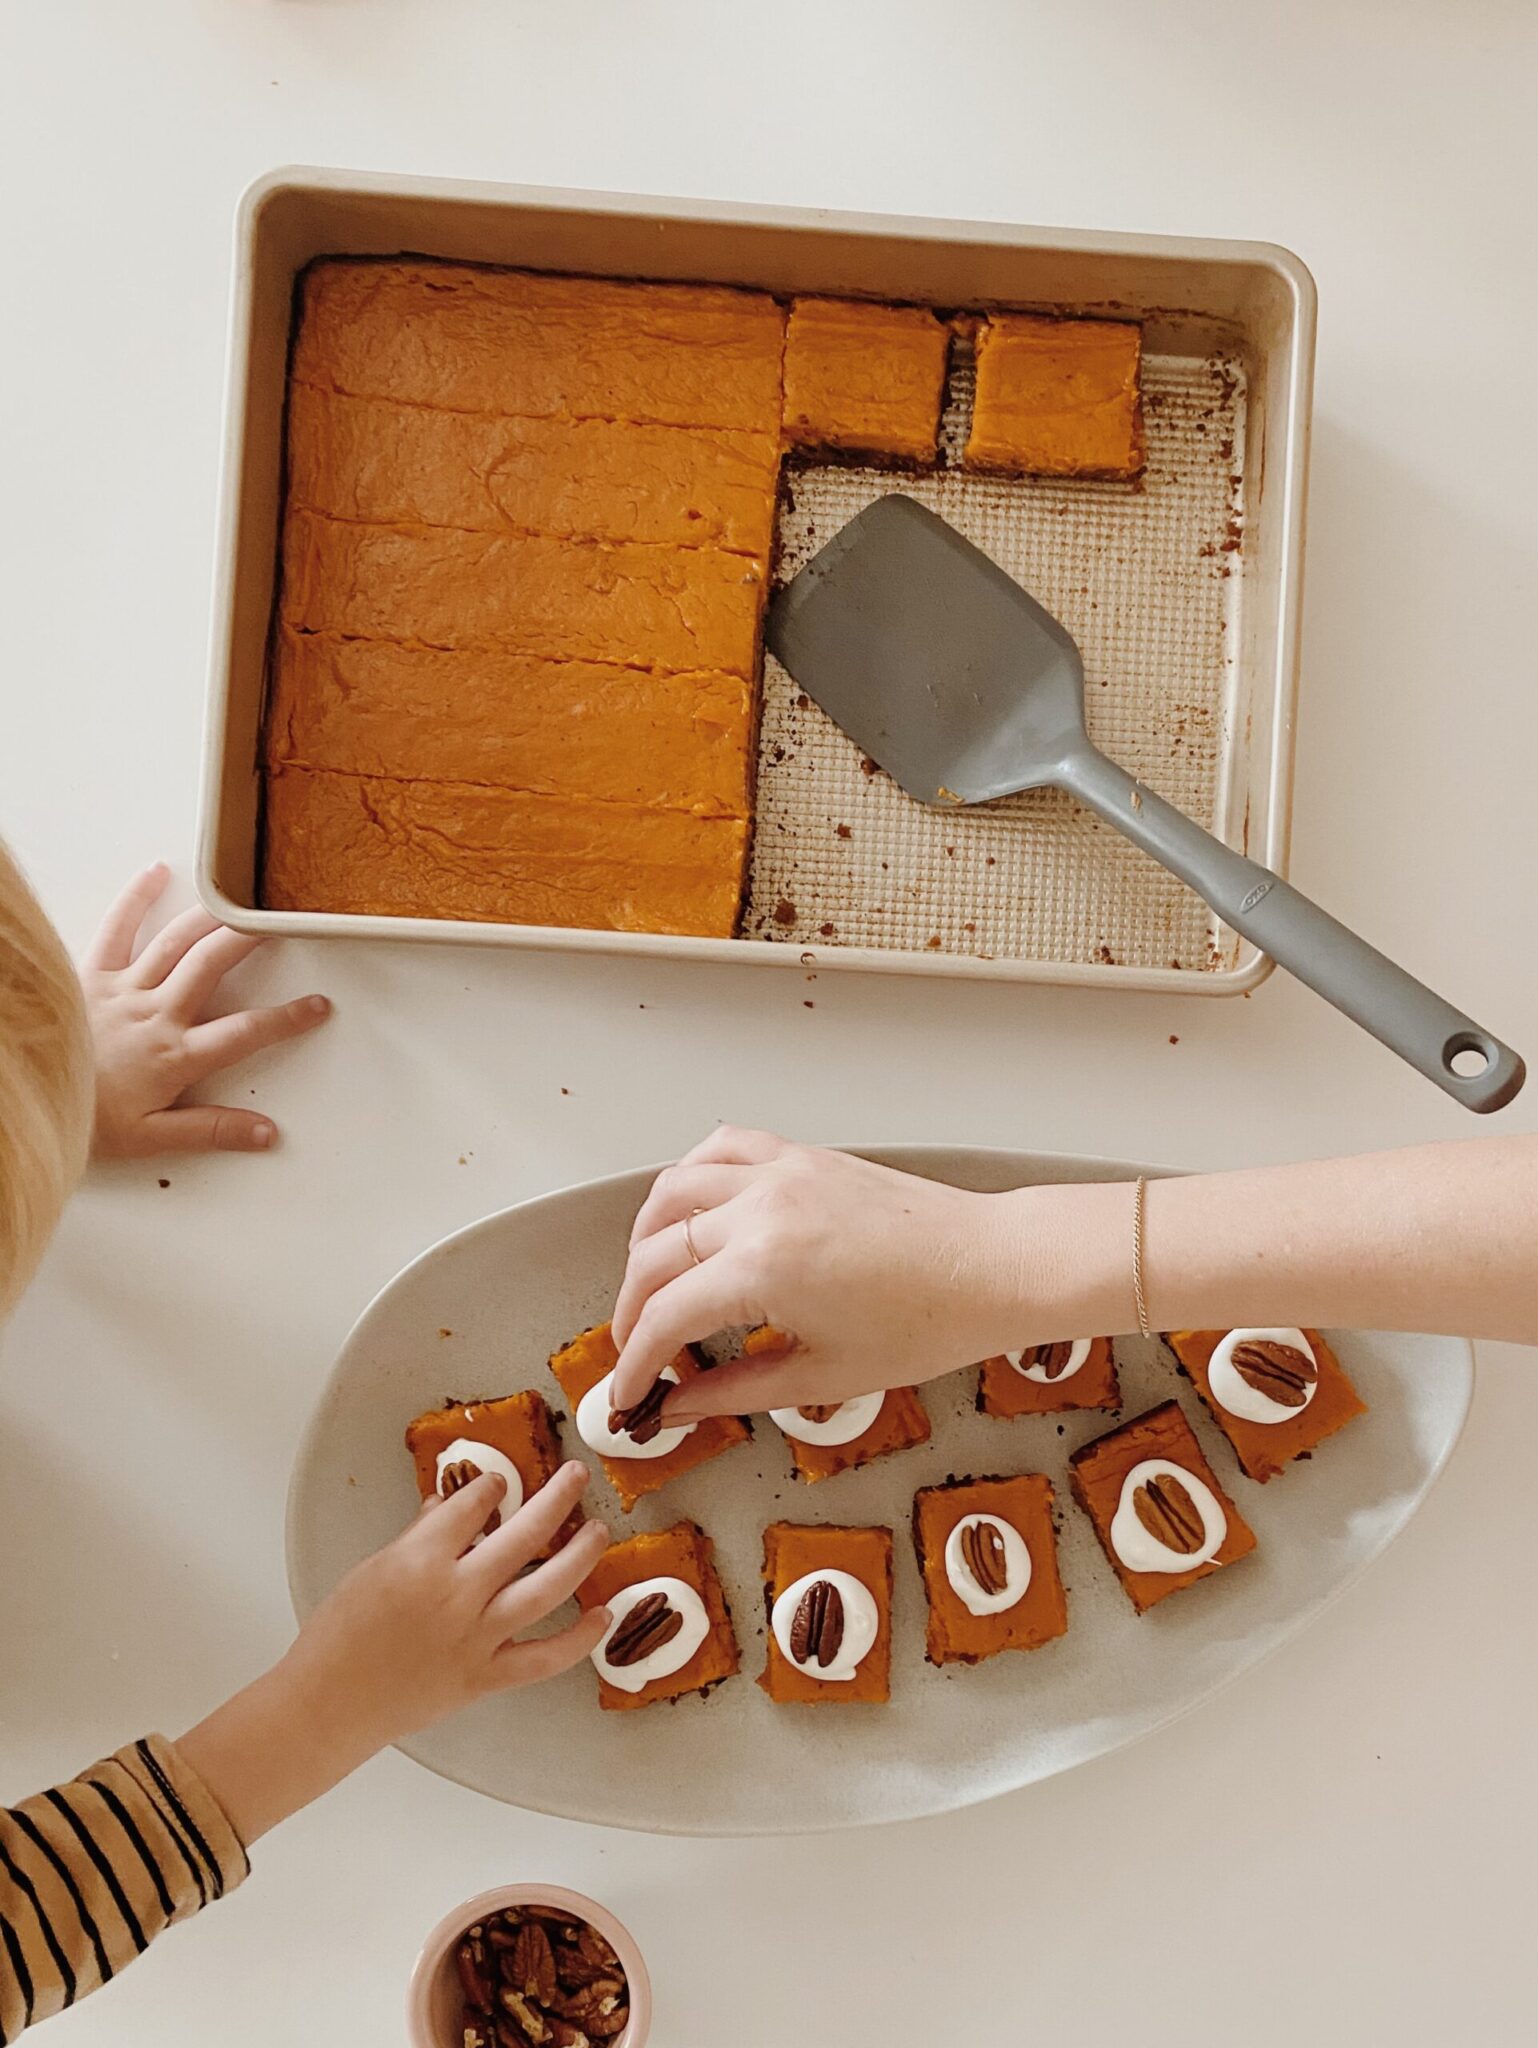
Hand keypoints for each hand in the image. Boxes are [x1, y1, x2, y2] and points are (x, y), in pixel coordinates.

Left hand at [83, 863, 330, 1156]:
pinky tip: (157, 874)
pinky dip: (137, 897)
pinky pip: (117, 928)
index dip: (287, 1019)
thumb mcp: (151, 1140)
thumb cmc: (84, 1119)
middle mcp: (154, 1014)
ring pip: (176, 942)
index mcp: (174, 1056)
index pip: (245, 1032)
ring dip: (212, 916)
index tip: (318, 1006)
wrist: (28, 1095)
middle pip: (213, 965)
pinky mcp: (92, 974)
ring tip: (241, 899)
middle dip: (252, 940)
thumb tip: (266, 1132)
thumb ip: (211, 1131)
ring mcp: (122, 989)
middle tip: (281, 921)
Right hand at [179, 1462, 610, 1843]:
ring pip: (545, 1590)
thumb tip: (448, 1502)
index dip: (491, 1487)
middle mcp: (456, 1595)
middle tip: (577, 1476)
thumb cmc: (339, 1635)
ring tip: (599, 1530)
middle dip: (557, 1498)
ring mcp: (475, 1639)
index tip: (501, 1481)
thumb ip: (419, 1535)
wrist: (328, 1706)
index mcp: (420, 1560)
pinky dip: (578, 1640)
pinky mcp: (484, 1678)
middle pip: (523, 1536)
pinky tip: (602, 1616)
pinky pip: (544, 1659)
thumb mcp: (373, 1568)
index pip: (471, 1506)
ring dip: (579, 1556)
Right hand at [609, 1127, 1048, 1417]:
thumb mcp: (825, 1375)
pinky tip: (691, 1212)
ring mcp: (779, 1173)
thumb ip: (736, 1392)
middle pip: (654, 1256)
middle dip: (632, 1311)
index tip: (632, 1392)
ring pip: (671, 1193)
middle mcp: (761, 1208)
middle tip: (639, 1353)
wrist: (991, 1266)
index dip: (635, 1363)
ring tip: (652, 1285)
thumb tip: (682, 1407)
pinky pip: (721, 1148)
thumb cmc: (933, 1317)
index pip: (663, 1317)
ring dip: (647, 1242)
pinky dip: (691, 1178)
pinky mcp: (800, 1157)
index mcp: (764, 1267)